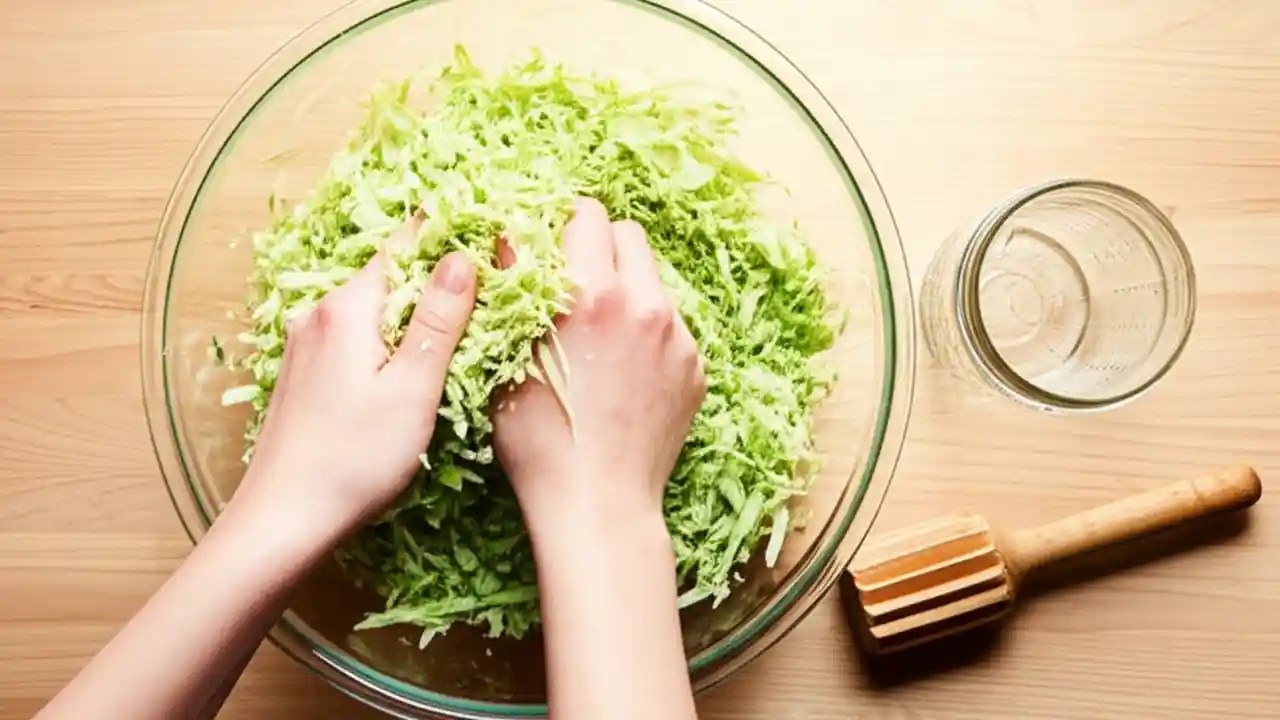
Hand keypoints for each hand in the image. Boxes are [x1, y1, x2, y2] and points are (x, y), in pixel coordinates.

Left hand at [235, 222, 476, 542]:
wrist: (282, 520)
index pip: (405, 243)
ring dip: (414, 316)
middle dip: (437, 280)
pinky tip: (409, 372)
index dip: (450, 236)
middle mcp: (320, 313)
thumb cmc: (355, 460)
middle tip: (490, 294)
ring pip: (374, 310)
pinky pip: (356, 337)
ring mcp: (305, 343)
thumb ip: (438, 320)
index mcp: (348, 307)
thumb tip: (461, 256)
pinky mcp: (303, 373)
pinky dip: (389, 342)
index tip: (491, 238)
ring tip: (458, 336)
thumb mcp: (413, 388)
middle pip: (390, 275)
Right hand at [493, 198, 706, 529]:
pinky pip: (671, 326)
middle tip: (574, 282)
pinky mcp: (695, 367)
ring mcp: (678, 337)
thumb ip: (512, 290)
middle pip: (629, 235)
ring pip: (653, 280)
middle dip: (600, 247)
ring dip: (626, 289)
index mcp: (592, 295)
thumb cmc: (539, 441)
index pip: (587, 215)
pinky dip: (646, 333)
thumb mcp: (507, 360)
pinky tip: (622, 372)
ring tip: (597, 334)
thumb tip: (508, 238)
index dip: (562, 224)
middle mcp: (645, 305)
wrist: (598, 506)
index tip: (549, 245)